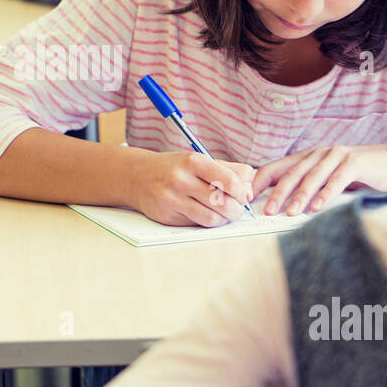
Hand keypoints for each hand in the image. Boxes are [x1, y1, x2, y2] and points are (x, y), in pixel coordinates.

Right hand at [131, 151, 255, 226]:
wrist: (137, 176)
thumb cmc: (174, 168)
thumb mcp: (200, 160)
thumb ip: (229, 171)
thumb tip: (249, 190)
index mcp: (193, 161)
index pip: (229, 181)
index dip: (241, 192)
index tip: (241, 195)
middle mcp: (181, 179)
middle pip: (223, 203)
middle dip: (235, 210)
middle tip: (235, 209)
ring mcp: (172, 199)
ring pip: (212, 219)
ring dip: (222, 220)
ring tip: (222, 214)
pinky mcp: (167, 216)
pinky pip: (196, 225)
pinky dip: (205, 222)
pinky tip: (203, 213)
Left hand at [252, 142, 386, 216]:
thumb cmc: (358, 176)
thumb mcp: (326, 181)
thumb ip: (306, 188)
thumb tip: (278, 207)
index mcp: (307, 158)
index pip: (275, 168)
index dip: (259, 182)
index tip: (247, 198)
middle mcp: (319, 153)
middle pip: (292, 173)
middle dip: (277, 193)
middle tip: (267, 210)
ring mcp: (337, 156)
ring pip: (313, 176)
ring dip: (300, 196)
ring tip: (290, 212)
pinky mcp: (355, 162)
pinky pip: (337, 179)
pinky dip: (326, 193)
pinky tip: (317, 207)